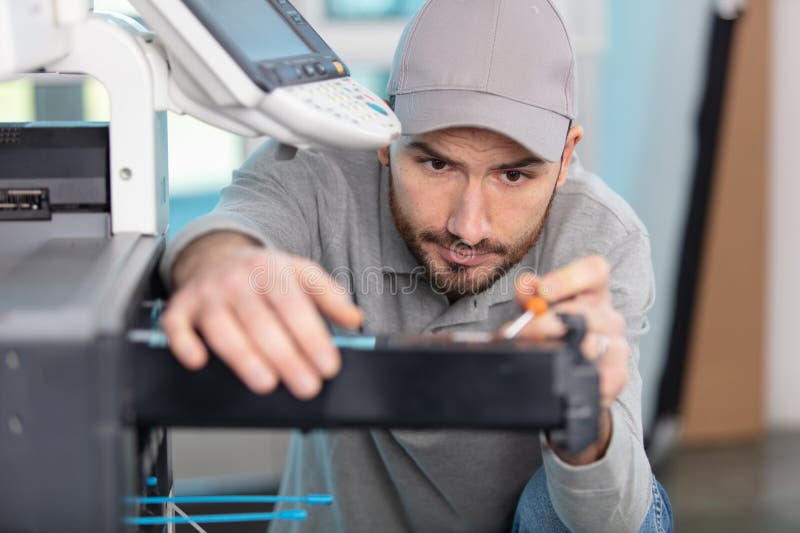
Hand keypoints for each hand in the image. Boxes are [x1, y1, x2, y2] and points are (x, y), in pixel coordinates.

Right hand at [162, 232, 362, 398]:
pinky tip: (198, 362)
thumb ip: (330, 296)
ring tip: (266, 383)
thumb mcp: (302, 273)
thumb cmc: (263, 273)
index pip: (294, 305)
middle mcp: (237, 280)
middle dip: (286, 357)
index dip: (312, 337)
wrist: (216, 255)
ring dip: (244, 357)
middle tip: (306, 385)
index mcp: (271, 270)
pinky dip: (183, 344)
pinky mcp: (181, 307)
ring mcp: (207, 294)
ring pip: (222, 327)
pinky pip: (176, 326)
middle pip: (261, 321)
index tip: (328, 366)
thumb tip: (355, 318)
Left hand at [502, 255, 628, 462]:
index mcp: (594, 292)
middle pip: (585, 312)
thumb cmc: (556, 332)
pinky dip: (569, 374)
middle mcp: (610, 316)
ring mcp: (617, 346)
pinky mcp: (617, 375)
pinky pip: (596, 376)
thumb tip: (528, 286)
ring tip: (534, 352)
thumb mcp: (537, 309)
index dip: (569, 278)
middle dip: (546, 323)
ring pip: (590, 344)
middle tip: (522, 331)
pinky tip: (555, 370)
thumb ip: (528, 294)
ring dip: (554, 349)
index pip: (595, 270)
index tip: (543, 291)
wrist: (575, 372)